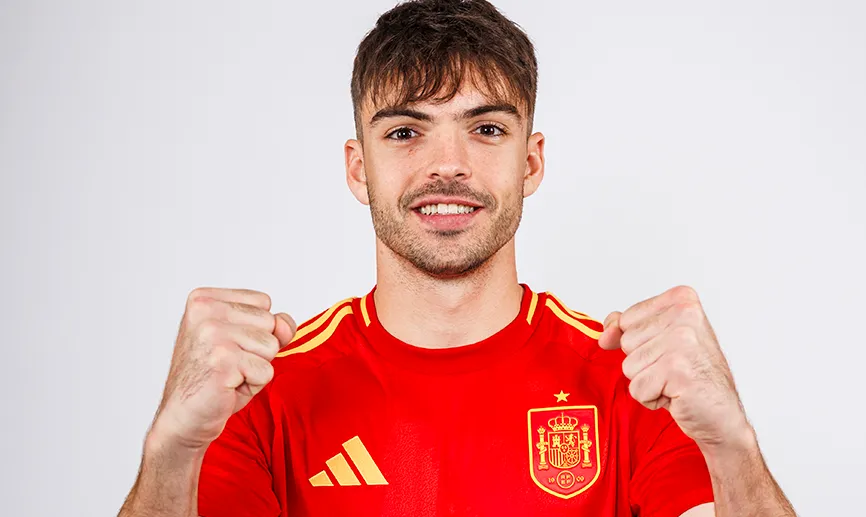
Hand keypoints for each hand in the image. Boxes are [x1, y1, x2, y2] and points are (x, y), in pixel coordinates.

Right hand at [150, 288, 296, 451]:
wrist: (183, 418)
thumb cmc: (212, 379)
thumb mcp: (244, 341)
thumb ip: (271, 324)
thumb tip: (285, 324)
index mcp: (204, 299)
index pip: (263, 302)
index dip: (255, 330)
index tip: (226, 346)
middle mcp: (204, 310)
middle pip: (270, 322)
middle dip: (257, 349)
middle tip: (227, 364)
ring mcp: (212, 334)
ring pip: (271, 346)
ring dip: (256, 367)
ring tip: (228, 375)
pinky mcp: (223, 360)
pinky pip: (266, 370)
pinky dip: (253, 385)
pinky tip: (227, 387)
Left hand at [598, 285, 751, 449]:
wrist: (721, 415)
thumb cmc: (692, 376)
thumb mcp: (658, 341)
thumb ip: (627, 328)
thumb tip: (605, 334)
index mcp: (682, 299)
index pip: (626, 319)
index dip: (640, 343)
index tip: (669, 351)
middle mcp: (685, 314)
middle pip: (626, 341)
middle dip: (643, 363)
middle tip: (674, 369)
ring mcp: (682, 342)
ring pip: (629, 365)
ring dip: (647, 381)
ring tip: (675, 382)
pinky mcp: (677, 370)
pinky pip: (637, 388)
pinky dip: (651, 398)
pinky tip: (676, 395)